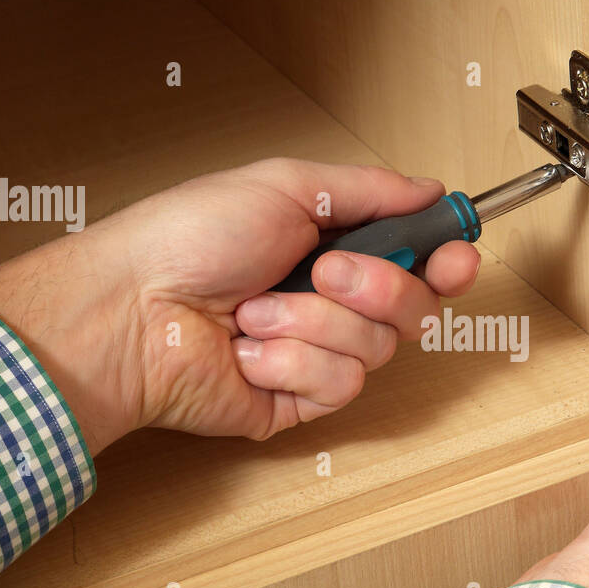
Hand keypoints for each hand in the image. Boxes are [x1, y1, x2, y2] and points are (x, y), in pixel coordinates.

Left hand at [0, 159, 480, 453]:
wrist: (132, 308)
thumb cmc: (189, 238)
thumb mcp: (286, 185)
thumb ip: (369, 190)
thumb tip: (429, 188)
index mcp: (332, 246)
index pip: (418, 260)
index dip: (447, 261)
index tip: (457, 255)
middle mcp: (330, 302)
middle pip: (414, 308)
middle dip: (376, 286)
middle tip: (326, 270)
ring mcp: (315, 355)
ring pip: (377, 349)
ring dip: (313, 322)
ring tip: (254, 312)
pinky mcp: (297, 402)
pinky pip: (340, 386)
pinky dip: (292, 362)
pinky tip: (246, 352)